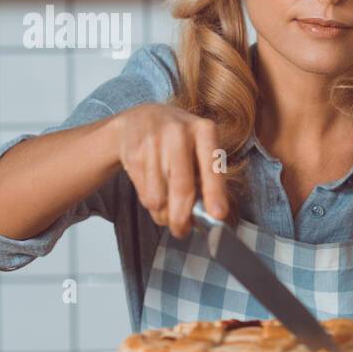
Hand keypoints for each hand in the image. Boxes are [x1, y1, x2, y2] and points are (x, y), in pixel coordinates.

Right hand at [113, 103, 230, 239]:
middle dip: (182, 218)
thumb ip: (207, 176)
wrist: (139, 120)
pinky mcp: (134, 154)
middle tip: (182, 231)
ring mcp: (153, 143)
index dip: (215, 194)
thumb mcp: (200, 146)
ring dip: (162, 213)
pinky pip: (144, 194)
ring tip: (167, 207)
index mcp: (204, 130)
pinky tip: (155, 190)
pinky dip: (151, 202)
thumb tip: (209, 214)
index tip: (218, 215)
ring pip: (158, 197)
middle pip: (181, 188)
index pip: (211, 167)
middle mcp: (179, 133)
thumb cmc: (179, 140)